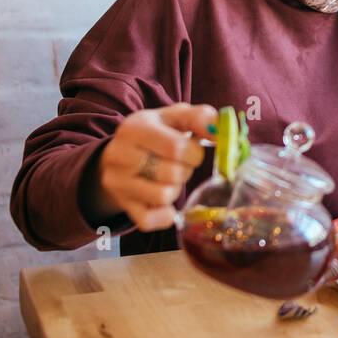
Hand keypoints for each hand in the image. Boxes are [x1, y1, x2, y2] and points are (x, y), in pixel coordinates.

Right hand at [90, 102, 217, 231]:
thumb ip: (200, 117)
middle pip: (172, 173)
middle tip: (179, 163)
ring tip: (169, 178)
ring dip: (175, 189)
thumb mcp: (175, 117)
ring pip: (163, 196)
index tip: (192, 150)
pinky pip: (151, 220)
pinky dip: (164, 214)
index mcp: (134, 128)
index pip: (176, 148)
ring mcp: (117, 183)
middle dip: (185, 170)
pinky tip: (163, 201)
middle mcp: (119, 155)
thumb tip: (220, 129)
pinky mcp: (123, 206)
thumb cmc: (157, 133)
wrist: (120, 155)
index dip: (194, 153)